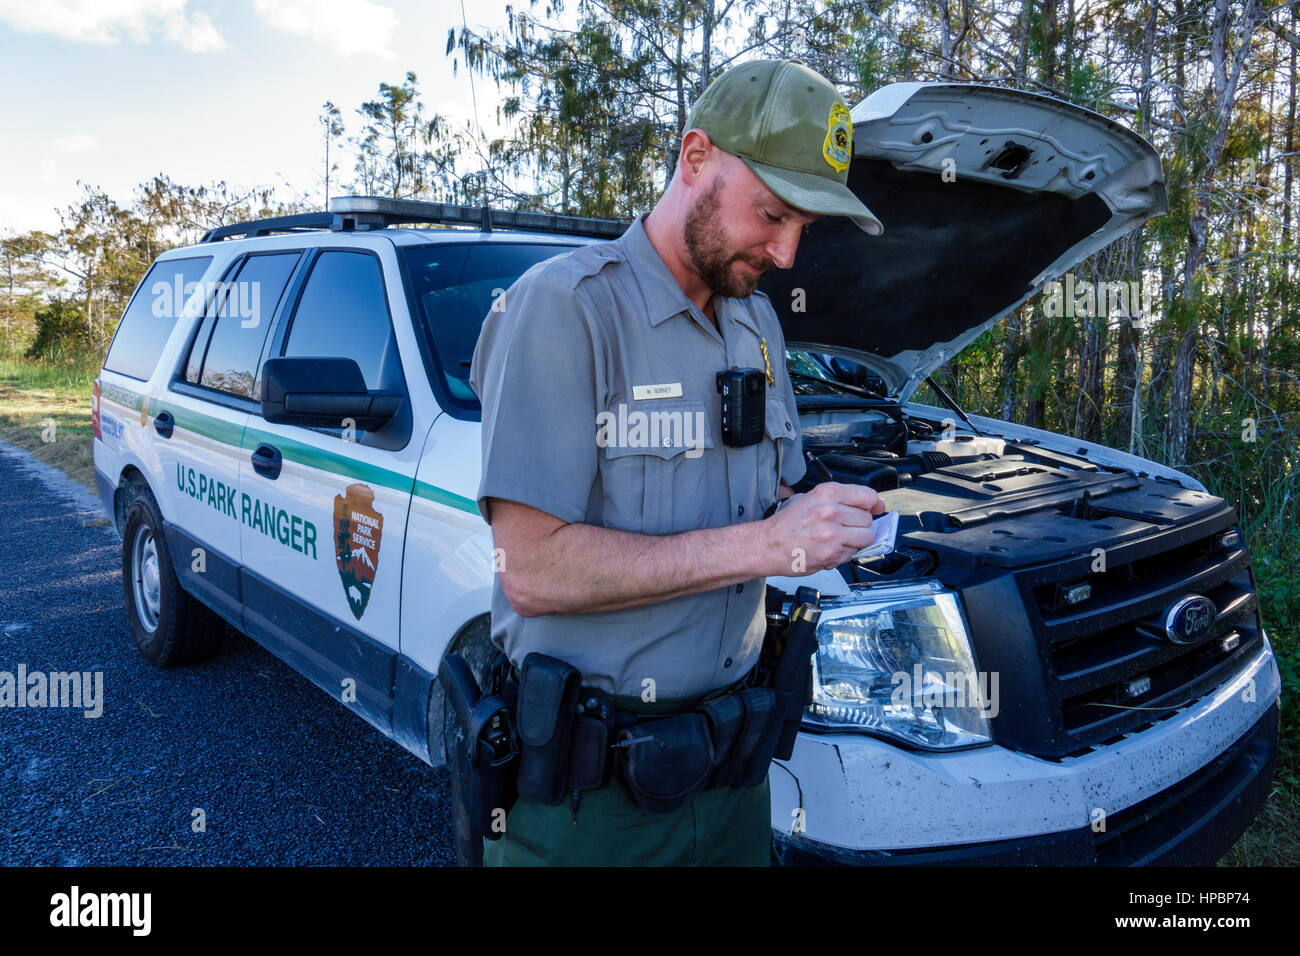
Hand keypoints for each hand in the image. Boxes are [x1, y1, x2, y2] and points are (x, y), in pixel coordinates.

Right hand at [761, 482, 885, 574]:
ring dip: (856, 540)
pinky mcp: (832, 552)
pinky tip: (830, 549)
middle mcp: (831, 511)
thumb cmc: (785, 525)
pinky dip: (845, 553)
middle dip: (859, 524)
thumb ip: (836, 500)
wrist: (767, 546)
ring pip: (866, 536)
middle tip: (843, 527)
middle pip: (867, 518)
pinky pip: (853, 553)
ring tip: (838, 539)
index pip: (867, 495)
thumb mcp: (808, 499)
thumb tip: (866, 503)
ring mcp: (833, 533)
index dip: (873, 504)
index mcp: (827, 493)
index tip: (875, 508)